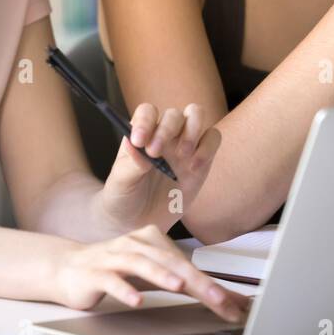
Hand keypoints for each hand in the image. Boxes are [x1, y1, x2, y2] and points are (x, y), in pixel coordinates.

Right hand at [53, 224, 249, 322]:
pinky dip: (125, 289)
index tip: (233, 304)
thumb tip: (222, 296)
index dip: (211, 284)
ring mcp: (113, 257)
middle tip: (218, 297)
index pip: (186, 264)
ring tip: (179, 286)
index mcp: (151, 241)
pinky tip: (136, 300)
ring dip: (161, 275)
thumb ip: (183, 283)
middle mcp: (134, 244)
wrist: (66, 268)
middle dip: (196, 280)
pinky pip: (111, 280)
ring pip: (140, 264)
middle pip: (169, 262)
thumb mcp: (152, 275)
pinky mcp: (94, 272)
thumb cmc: (114, 270)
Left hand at [95, 102, 221, 233]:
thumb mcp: (120, 183)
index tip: (139, 141)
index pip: (147, 112)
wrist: (139, 222)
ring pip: (196, 115)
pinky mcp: (202, 160)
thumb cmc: (124, 197)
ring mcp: (184, 145)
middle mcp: (164, 134)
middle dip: (167, 129)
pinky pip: (213, 138)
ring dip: (192, 130)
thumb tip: (136, 146)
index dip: (145, 121)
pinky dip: (207, 148)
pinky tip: (194, 168)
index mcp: (142, 134)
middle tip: (155, 153)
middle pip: (174, 114)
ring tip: (182, 154)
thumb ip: (129, 164)